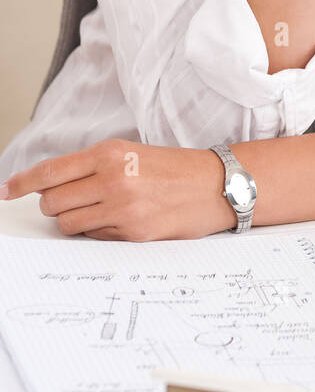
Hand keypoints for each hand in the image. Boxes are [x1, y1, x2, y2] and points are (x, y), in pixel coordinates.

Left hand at [0, 138, 237, 240]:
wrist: (216, 185)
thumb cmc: (174, 169)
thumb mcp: (130, 153)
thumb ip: (92, 166)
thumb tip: (50, 186)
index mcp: (109, 153)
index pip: (51, 172)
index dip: (22, 184)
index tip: (6, 191)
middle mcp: (113, 179)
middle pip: (53, 202)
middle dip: (54, 205)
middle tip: (73, 201)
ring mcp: (122, 208)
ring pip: (68, 224)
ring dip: (74, 221)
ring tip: (98, 211)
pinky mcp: (133, 233)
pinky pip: (94, 238)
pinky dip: (98, 232)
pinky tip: (120, 220)